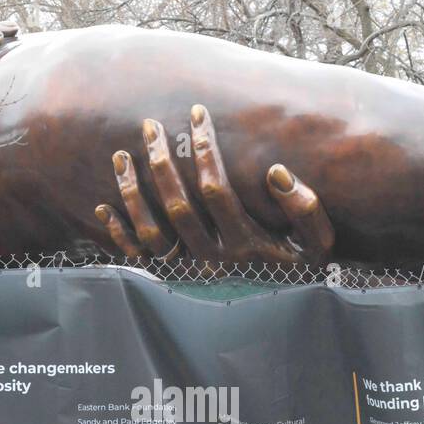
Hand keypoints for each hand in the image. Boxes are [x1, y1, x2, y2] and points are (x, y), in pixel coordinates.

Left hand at [95, 104, 333, 265]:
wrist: (285, 308)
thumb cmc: (301, 264)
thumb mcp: (318, 243)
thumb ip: (305, 210)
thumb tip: (275, 172)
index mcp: (245, 244)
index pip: (215, 190)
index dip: (204, 149)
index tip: (197, 114)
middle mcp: (213, 258)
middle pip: (177, 205)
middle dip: (161, 161)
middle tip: (150, 125)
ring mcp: (190, 270)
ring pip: (152, 232)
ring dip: (133, 193)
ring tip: (121, 156)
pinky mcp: (176, 277)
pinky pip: (140, 259)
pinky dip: (120, 236)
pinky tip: (105, 208)